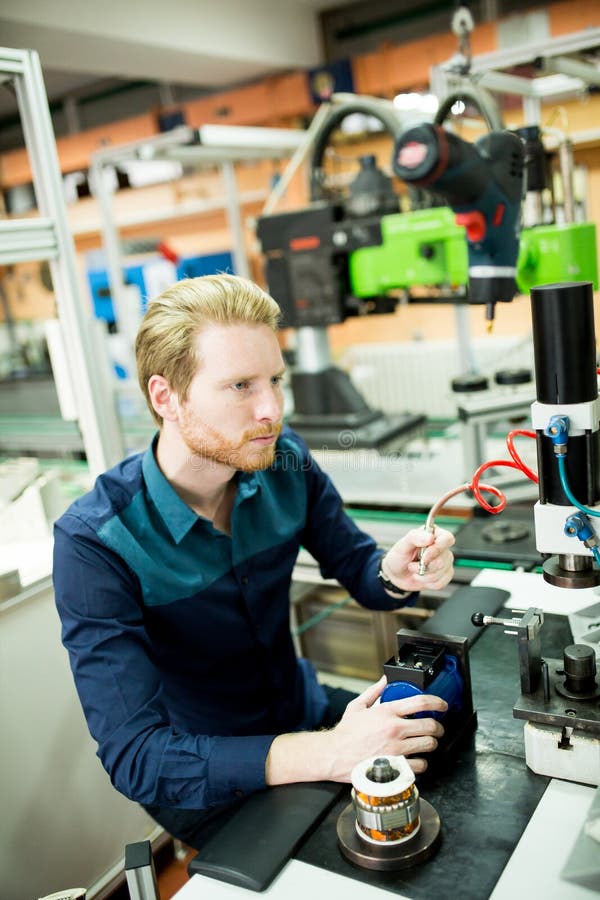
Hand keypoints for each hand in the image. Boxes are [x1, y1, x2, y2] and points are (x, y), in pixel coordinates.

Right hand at [324, 675, 445, 777]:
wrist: (334, 756)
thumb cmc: (345, 734)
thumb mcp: (357, 706)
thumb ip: (373, 692)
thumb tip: (384, 680)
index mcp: (386, 712)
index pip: (420, 703)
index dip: (437, 702)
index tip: (442, 704)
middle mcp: (394, 729)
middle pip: (430, 725)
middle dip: (437, 727)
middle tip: (436, 729)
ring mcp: (396, 749)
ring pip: (428, 745)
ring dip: (431, 744)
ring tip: (427, 743)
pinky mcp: (396, 766)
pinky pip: (420, 765)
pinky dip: (421, 763)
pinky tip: (416, 759)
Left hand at [382, 525, 454, 592]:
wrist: (397, 575)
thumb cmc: (400, 557)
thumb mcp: (402, 545)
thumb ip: (415, 537)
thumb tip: (430, 537)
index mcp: (434, 535)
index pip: (447, 538)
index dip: (437, 548)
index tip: (424, 555)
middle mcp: (442, 548)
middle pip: (444, 559)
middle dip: (425, 565)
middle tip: (412, 564)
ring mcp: (445, 562)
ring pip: (441, 572)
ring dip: (423, 575)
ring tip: (415, 570)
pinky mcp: (445, 575)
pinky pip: (440, 582)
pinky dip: (427, 582)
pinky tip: (421, 577)